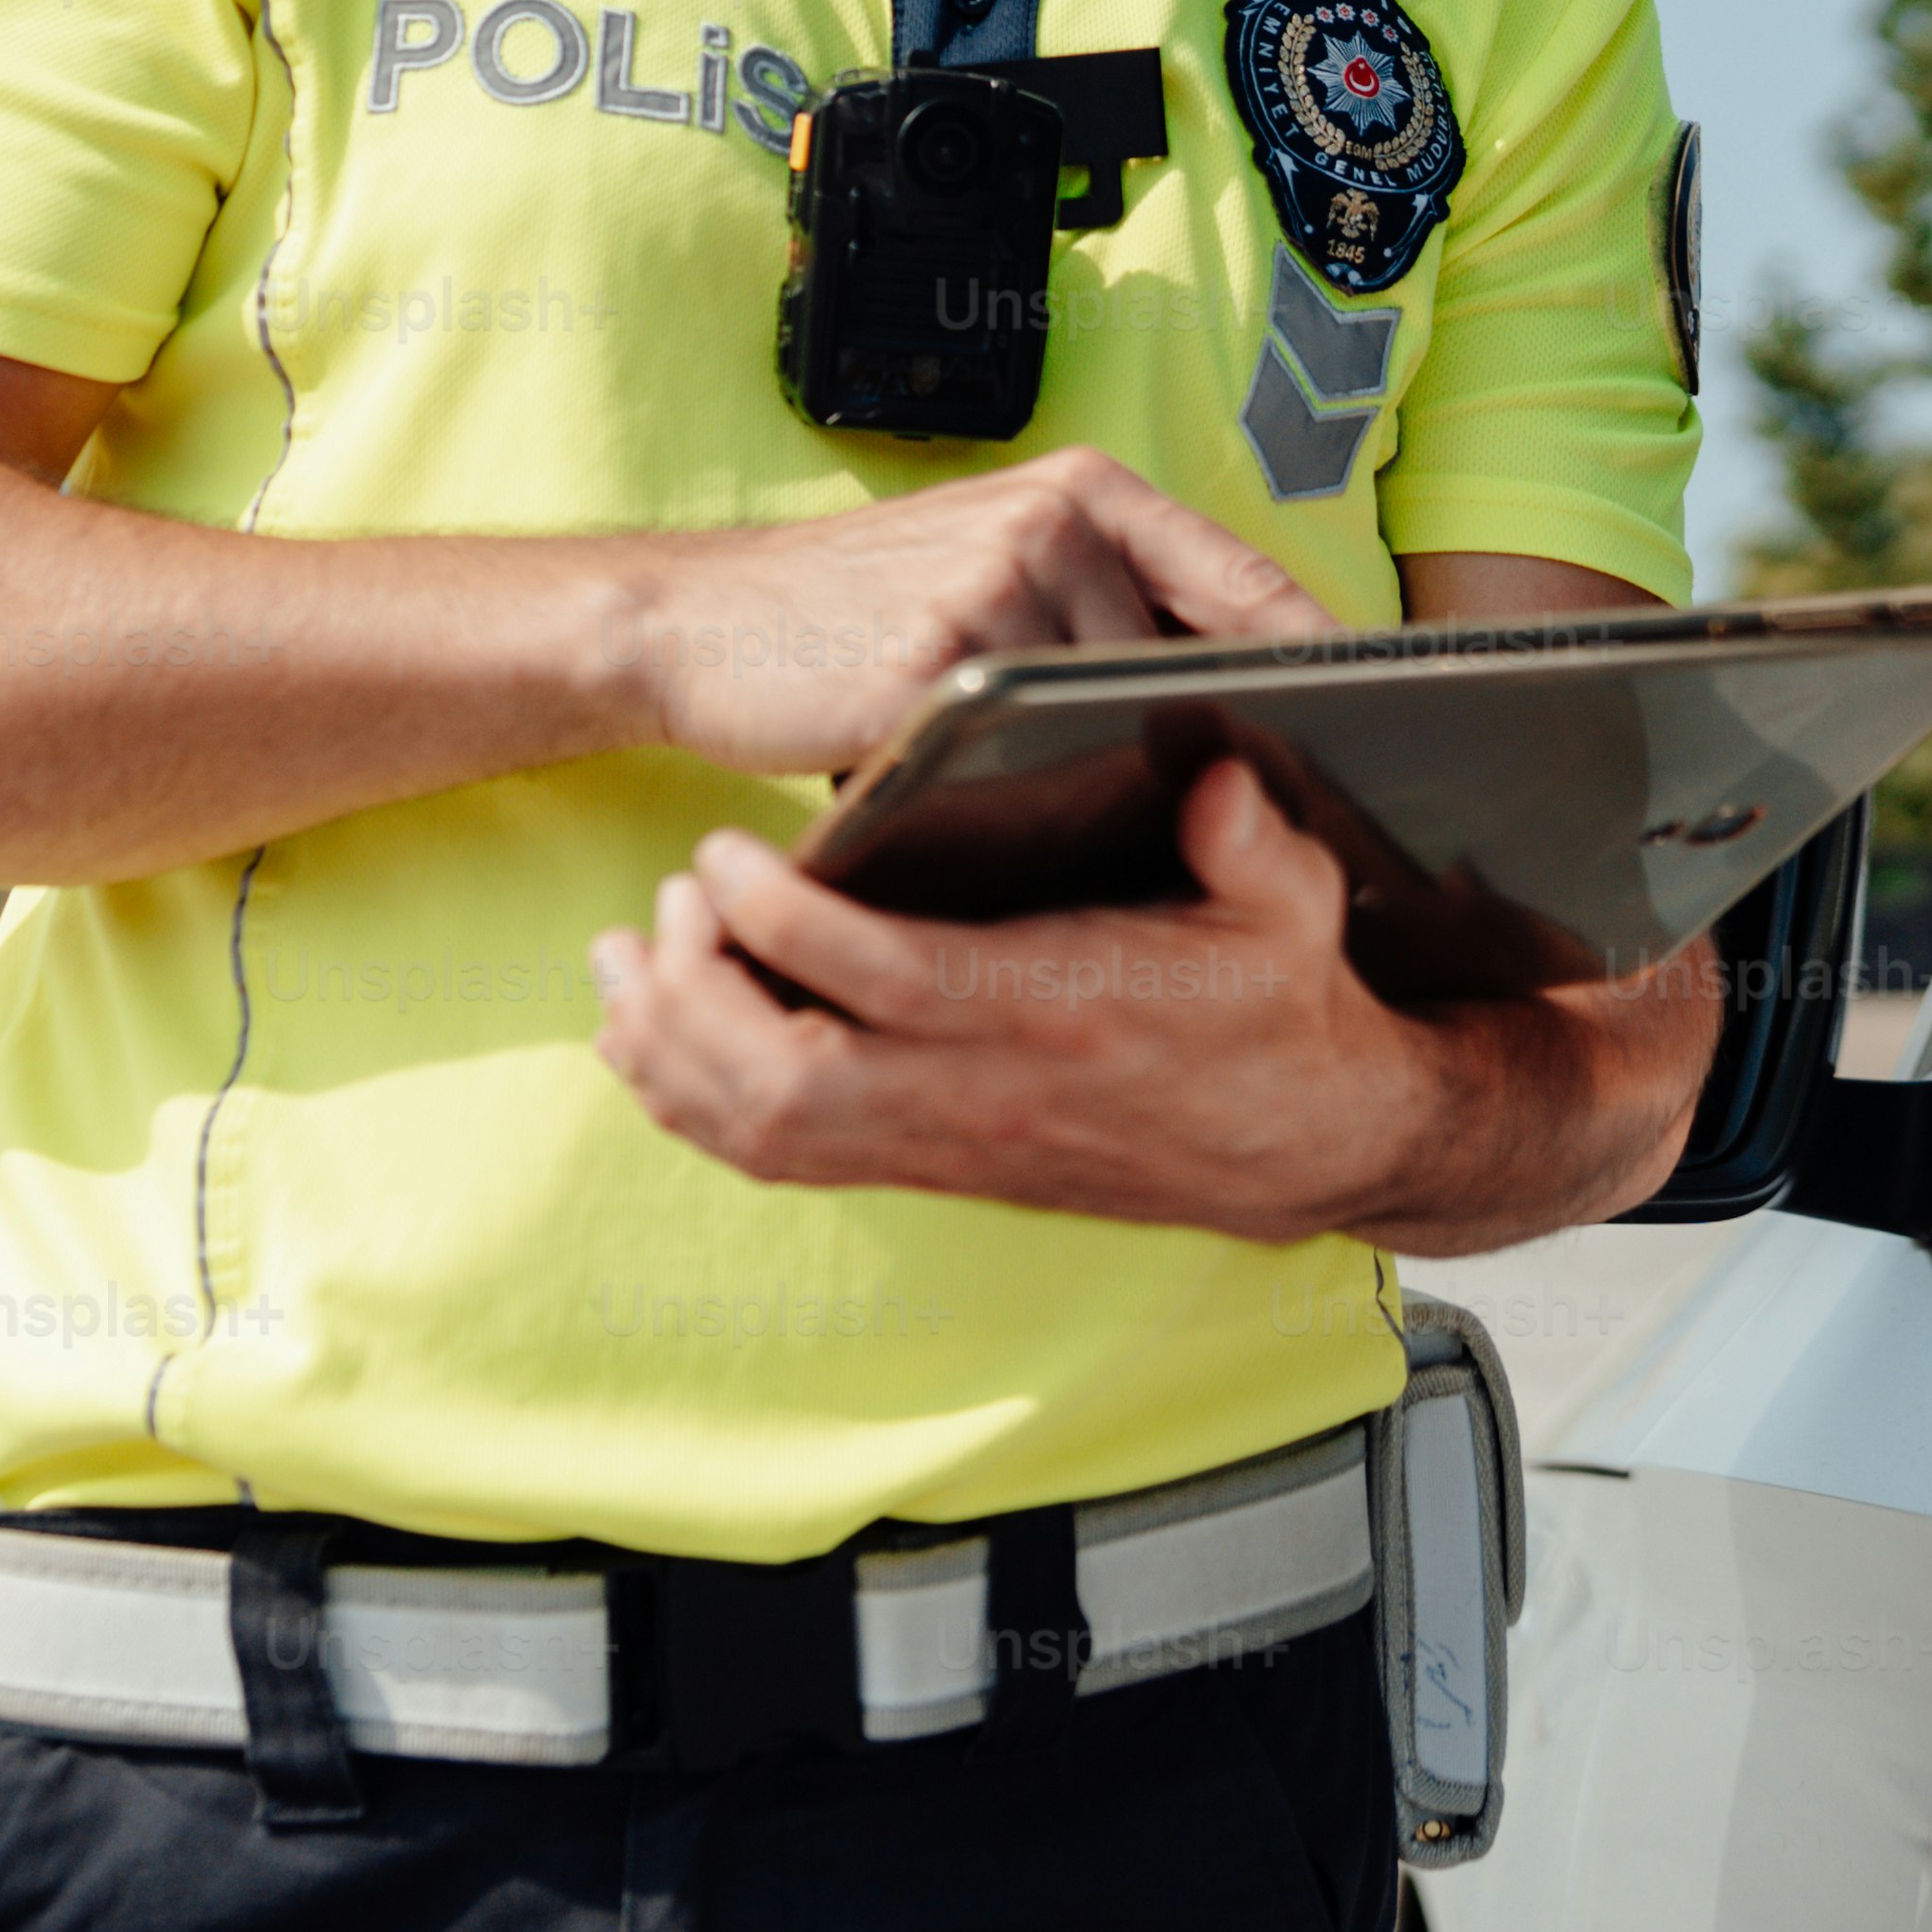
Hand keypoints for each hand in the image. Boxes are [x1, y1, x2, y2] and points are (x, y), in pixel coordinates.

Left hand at [589, 755, 1448, 1245]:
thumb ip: (1248, 837)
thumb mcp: (1289, 906)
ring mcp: (947, 1140)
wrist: (1304, 1145)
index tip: (722, 852)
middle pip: (785, 1077)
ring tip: (626, 960)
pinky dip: (698, 1104)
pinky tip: (659, 1040)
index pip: (885, 980)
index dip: (782, 921)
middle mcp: (983, 1091)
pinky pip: (783, 1156)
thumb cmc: (1282, 1010)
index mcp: (1055, 1013)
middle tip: (664, 900)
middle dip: (694, 992)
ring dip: (672, 1053)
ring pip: (765, 1130)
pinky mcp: (932, 1163)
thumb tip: (1215, 768)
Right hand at [613, 449, 1331, 786]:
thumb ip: (1103, 608)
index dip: (1324, 665)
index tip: (1390, 732)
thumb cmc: (853, 616)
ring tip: (1116, 824)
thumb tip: (1240, 709)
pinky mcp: (936, 665)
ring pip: (1116, 722)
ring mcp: (997, 585)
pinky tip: (1033, 830)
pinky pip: (1030, 760)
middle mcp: (1053, 521)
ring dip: (1120, 782)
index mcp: (1082, 490)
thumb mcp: (991, 566)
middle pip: (1194, 663)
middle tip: (1284, 816)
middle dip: (1226, 740)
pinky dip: (1041, 801)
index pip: (1247, 581)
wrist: (696, 625)